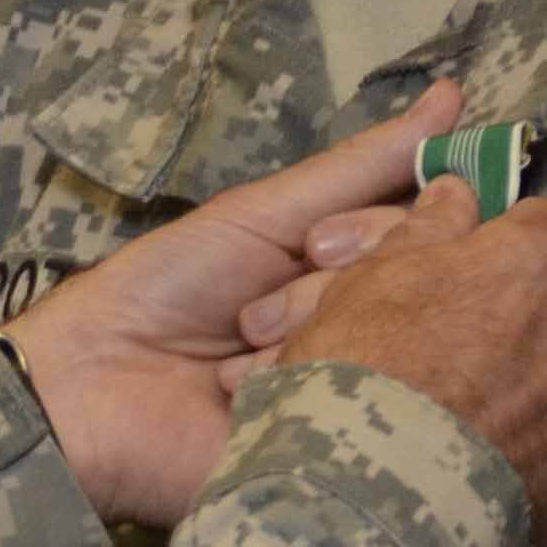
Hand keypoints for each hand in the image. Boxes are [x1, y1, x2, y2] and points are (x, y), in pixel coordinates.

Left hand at [11, 87, 461, 524]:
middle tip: (265, 304)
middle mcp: (378, 327)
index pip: (436, 234)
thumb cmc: (168, 288)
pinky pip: (370, 414)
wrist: (93, 388)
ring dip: (314, 339)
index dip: (397, 230)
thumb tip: (454, 93)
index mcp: (361, 269)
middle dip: (340, 283)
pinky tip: (253, 395)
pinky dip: (307, 392)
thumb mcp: (263, 214)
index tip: (321, 245)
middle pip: (427, 288)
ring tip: (242, 355)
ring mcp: (364, 392)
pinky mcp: (344, 452)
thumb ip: (361, 165)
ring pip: (401, 348)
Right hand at [276, 176, 546, 539]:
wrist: (367, 502)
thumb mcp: (369, 281)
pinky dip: (530, 451)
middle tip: (460, 349)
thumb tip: (456, 192)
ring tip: (470, 417)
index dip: (512, 239)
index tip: (479, 261)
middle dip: (525, 319)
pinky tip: (480, 466)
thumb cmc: (361, 369)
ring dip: (535, 386)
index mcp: (533, 265)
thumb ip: (426, 231)